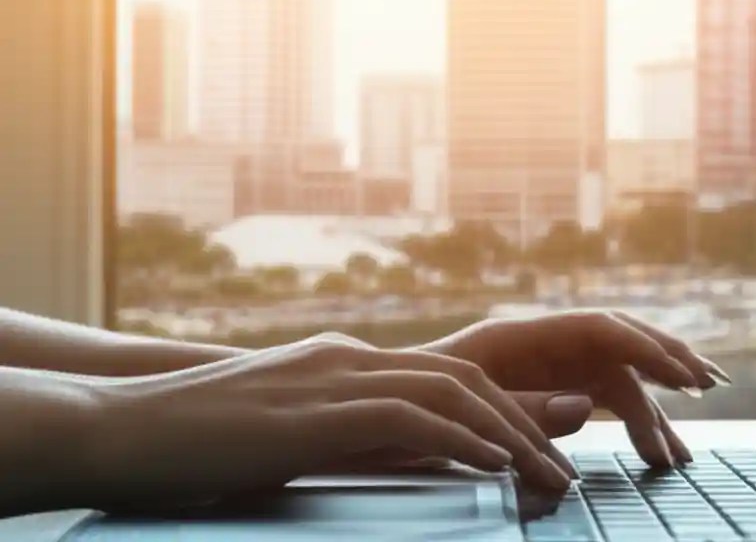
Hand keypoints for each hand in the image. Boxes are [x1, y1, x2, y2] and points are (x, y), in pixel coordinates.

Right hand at [78, 334, 573, 510]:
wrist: (117, 427)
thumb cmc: (192, 443)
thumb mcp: (282, 435)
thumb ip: (338, 438)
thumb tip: (389, 462)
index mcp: (343, 361)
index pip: (446, 377)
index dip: (502, 411)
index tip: (538, 451)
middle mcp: (348, 358)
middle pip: (466, 379)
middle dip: (524, 422)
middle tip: (562, 466)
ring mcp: (331, 378)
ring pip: (451, 392)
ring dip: (509, 435)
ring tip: (546, 474)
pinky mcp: (314, 414)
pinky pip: (408, 419)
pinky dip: (460, 441)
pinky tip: (492, 465)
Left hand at [424, 311, 732, 468]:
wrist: (377, 414)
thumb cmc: (409, 406)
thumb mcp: (457, 407)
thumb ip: (521, 406)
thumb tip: (583, 406)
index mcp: (519, 338)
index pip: (596, 328)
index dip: (643, 345)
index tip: (680, 371)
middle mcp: (544, 348)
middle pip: (621, 344)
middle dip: (667, 361)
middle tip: (708, 384)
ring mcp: (550, 372)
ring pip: (620, 381)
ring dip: (656, 412)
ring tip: (681, 456)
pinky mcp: (552, 396)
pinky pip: (606, 404)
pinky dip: (636, 425)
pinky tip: (660, 450)